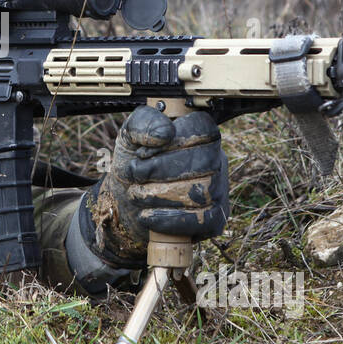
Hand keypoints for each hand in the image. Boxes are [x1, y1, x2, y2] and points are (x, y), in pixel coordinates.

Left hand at [86, 106, 228, 266]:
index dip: (172, 140)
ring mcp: (218, 190)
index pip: (202, 127)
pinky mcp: (214, 219)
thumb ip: (144, 123)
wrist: (123, 206)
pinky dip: (169, 219)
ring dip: (159, 195)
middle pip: (203, 161)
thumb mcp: (130, 137)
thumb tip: (166, 132)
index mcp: (200, 133)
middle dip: (160, 170)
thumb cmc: (133, 165)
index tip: (143, 152)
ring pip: (202, 192)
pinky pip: (203, 220)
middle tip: (135, 174)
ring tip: (137, 195)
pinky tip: (148, 216)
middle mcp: (215, 159)